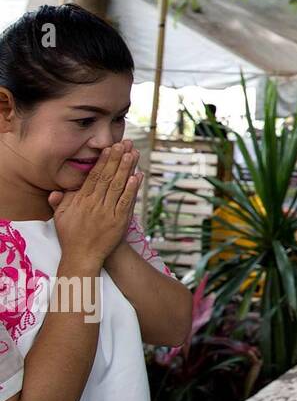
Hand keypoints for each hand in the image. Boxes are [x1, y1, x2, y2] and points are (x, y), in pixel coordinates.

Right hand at [50, 141, 142, 273]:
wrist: (83, 257)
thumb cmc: (72, 236)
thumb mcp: (61, 218)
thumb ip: (60, 202)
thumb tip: (55, 191)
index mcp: (81, 201)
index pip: (94, 176)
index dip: (103, 161)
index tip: (110, 148)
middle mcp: (94, 204)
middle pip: (107, 177)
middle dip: (116, 159)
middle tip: (124, 143)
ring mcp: (107, 212)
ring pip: (118, 187)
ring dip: (126, 169)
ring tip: (133, 153)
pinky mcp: (119, 221)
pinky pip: (126, 202)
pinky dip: (132, 189)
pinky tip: (137, 176)